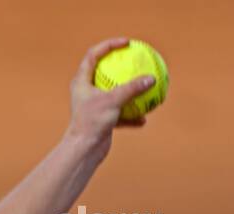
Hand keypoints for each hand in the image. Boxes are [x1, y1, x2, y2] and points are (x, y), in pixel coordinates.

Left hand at [66, 37, 155, 155]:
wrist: (83, 149)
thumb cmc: (92, 122)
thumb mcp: (113, 101)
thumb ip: (132, 88)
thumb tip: (152, 77)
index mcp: (82, 82)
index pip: (93, 55)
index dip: (109, 45)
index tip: (126, 43)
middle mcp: (86, 92)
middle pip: (104, 72)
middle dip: (121, 65)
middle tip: (137, 58)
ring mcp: (94, 106)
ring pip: (115, 94)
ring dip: (130, 92)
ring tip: (145, 87)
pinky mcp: (102, 120)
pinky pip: (120, 114)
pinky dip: (131, 115)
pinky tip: (144, 119)